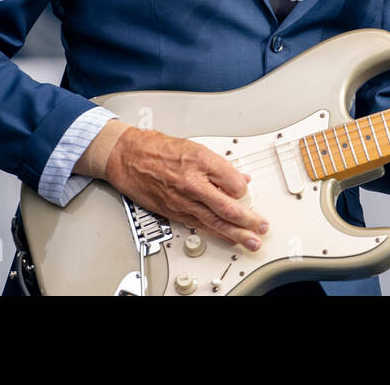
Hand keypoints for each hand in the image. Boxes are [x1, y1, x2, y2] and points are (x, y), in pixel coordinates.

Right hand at [103, 126, 268, 250]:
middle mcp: (192, 184)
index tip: (247, 191)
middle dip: (248, 220)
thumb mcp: (195, 147)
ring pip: (215, 222)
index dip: (244, 190)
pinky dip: (216, 233)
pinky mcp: (173, 212)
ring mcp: (182, 201)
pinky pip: (199, 225)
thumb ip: (220, 166)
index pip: (234, 183)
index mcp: (201, 163)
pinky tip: (228, 238)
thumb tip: (239, 177)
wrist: (128, 157)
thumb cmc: (158, 149)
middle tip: (261, 227)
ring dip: (236, 234)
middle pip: (227, 208)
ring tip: (251, 241)